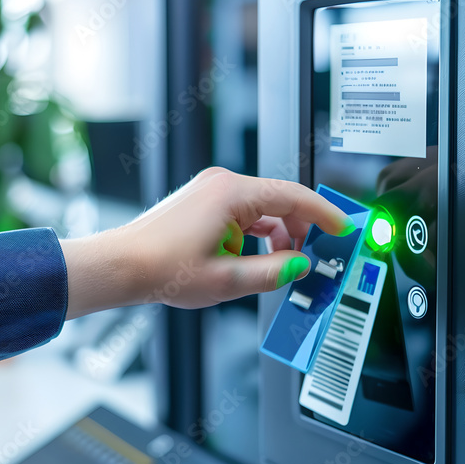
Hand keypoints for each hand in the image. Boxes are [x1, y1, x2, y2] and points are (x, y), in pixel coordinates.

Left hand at [61, 167, 354, 317]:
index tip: (344, 229)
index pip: (294, 196)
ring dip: (277, 236)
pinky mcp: (202, 202)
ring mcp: (210, 191)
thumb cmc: (161, 268)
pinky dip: (256, 235)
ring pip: (262, 208)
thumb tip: (300, 266)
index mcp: (232, 193)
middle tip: (313, 259)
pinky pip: (243, 213)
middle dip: (301, 231)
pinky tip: (254, 260)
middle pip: (281, 200)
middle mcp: (222, 184)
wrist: (120, 266)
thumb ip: (273, 273)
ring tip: (280, 267)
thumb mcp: (227, 280)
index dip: (325, 214)